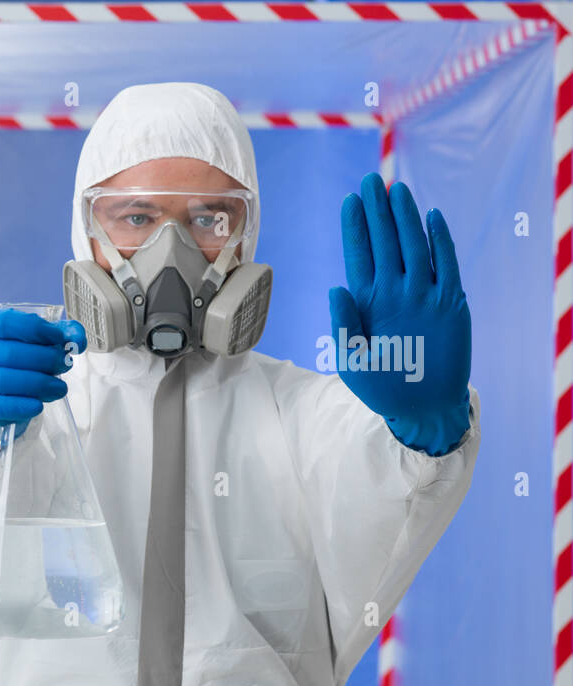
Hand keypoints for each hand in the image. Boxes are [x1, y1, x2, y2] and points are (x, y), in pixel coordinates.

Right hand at [0, 307, 83, 456]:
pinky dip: (20, 406)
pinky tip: (38, 405)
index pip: (7, 322)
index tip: (61, 339)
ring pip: (3, 381)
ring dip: (38, 384)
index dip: (38, 330)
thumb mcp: (27, 346)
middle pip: (10, 353)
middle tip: (65, 365)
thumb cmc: (6, 369)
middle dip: (45, 359)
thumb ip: (55, 337)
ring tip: (59, 388)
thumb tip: (77, 337)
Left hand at [328, 173, 471, 455]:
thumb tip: (336, 286)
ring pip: (413, 246)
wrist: (421, 406)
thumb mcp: (352, 359)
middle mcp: (394, 291)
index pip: (358, 255)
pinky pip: (445, 266)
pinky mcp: (450, 302)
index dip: (355, 226)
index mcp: (366, 302)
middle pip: (384, 242)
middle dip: (378, 211)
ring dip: (405, 218)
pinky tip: (432, 218)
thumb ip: (343, 323)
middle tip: (371, 180)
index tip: (350, 199)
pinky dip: (439, 242)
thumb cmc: (382, 386)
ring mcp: (422, 294)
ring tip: (396, 189)